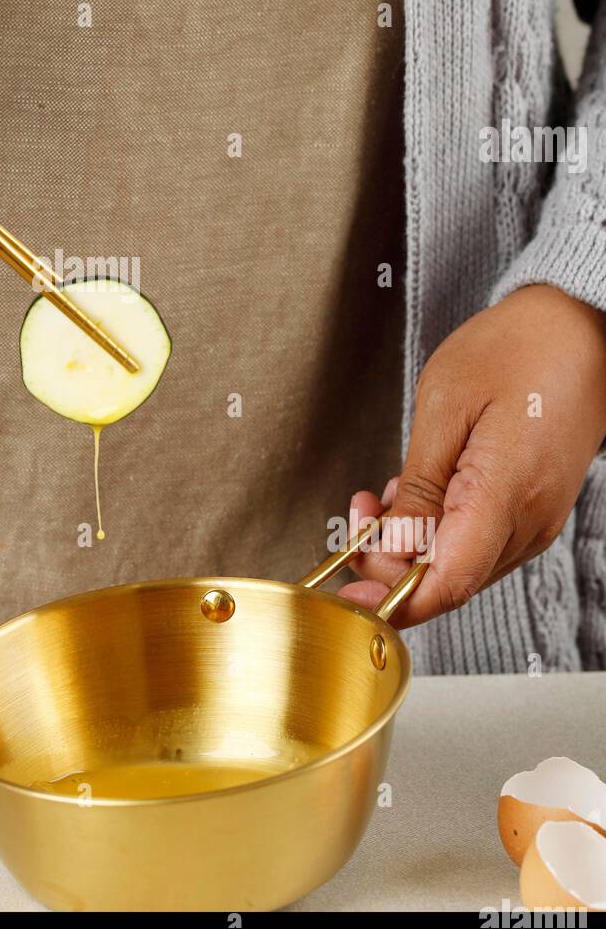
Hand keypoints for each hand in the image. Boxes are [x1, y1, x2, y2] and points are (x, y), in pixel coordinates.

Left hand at [340, 284, 605, 626]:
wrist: (579, 328)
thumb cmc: (516, 350)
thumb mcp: (446, 406)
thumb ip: (419, 486)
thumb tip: (391, 545)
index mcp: (506, 494)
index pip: (447, 582)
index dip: (393, 600)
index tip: (350, 592)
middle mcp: (529, 522)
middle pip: (449, 581)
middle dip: (390, 561)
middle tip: (358, 514)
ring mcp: (537, 520)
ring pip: (461, 565)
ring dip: (411, 543)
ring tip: (385, 494)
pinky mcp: (534, 511)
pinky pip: (478, 543)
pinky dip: (437, 530)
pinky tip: (419, 493)